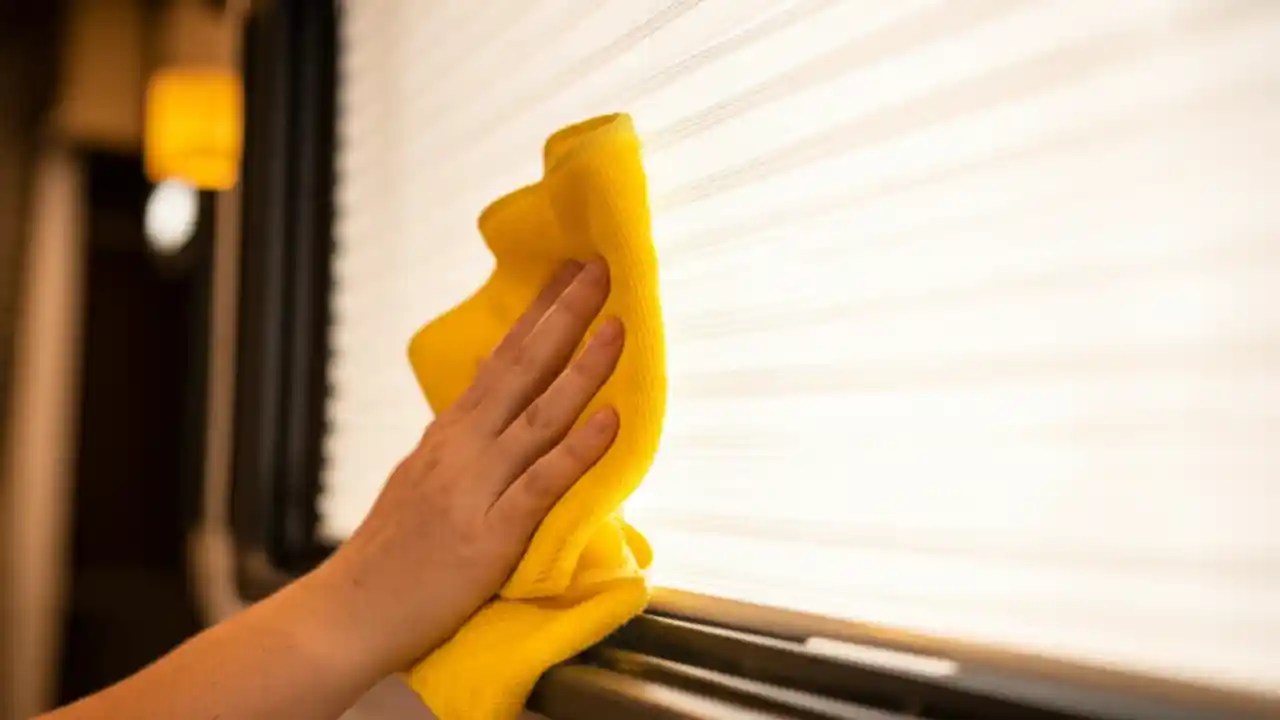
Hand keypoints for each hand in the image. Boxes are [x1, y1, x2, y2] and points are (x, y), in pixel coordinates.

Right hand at [312, 259, 622, 672]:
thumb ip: (459, 440)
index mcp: (448, 435)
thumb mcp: (421, 478)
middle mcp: (461, 449)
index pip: (499, 359)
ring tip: (619, 328)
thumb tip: (487, 395)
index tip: (567, 272)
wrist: (348, 614)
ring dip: (582, 369)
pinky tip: (610, 420)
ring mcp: (474, 488)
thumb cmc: (393, 555)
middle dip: (563, 316)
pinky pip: (542, 483)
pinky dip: (578, 449)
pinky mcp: (489, 534)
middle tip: (599, 269)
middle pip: (520, 369)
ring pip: (538, 416)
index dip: (537, 313)